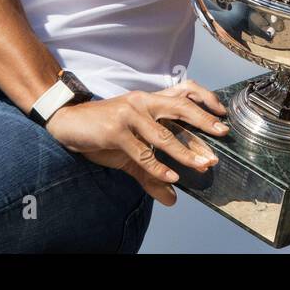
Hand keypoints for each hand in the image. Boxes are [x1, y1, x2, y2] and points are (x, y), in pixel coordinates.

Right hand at [43, 79, 229, 206]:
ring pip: (165, 135)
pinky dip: (158, 166)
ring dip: (186, 151)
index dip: (205, 99)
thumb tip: (172, 197)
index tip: (222, 112)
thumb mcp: (130, 149)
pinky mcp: (116, 131)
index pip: (183, 92)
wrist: (67, 123)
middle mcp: (143, 102)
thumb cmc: (102, 130)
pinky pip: (142, 152)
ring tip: (204, 164)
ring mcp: (130, 115)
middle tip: (222, 134)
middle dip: (203, 121)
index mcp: (149, 100)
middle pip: (180, 107)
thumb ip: (151, 172)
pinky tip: (171, 176)